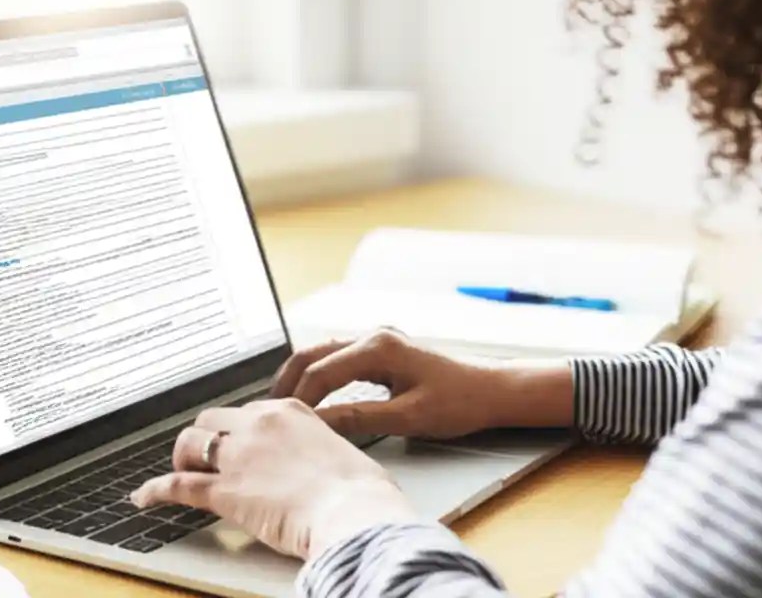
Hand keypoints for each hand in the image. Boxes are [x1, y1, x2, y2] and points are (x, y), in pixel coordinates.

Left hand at [130, 398, 418, 559]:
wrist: (354, 511)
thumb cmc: (360, 490)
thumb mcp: (340, 451)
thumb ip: (316, 448)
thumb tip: (314, 464)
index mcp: (289, 411)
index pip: (246, 411)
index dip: (235, 429)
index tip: (233, 441)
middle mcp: (258, 425)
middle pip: (211, 420)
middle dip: (205, 438)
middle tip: (206, 458)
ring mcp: (238, 456)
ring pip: (190, 444)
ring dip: (182, 459)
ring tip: (180, 473)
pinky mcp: (224, 490)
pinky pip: (178, 485)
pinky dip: (155, 491)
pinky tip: (144, 497)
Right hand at [271, 328, 573, 438]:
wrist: (493, 390)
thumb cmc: (459, 403)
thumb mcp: (408, 417)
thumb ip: (359, 418)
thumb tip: (318, 425)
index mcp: (379, 347)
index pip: (321, 371)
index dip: (299, 399)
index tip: (283, 423)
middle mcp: (374, 336)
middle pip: (313, 352)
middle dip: (288, 380)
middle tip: (268, 410)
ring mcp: (378, 341)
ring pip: (323, 351)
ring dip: (301, 375)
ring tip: (283, 404)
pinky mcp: (382, 351)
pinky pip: (338, 357)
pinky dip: (319, 374)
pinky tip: (311, 395)